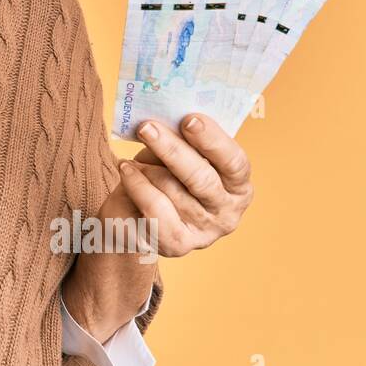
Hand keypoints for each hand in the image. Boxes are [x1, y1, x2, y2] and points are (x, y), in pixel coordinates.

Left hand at [107, 112, 253, 257]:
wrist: (135, 217)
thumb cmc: (164, 176)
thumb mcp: (179, 155)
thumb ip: (183, 141)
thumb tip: (167, 120)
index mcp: (239, 187)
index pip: (235, 162)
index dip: (212, 139)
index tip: (189, 119)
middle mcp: (227, 214)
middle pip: (201, 178)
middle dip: (171, 149)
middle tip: (146, 127)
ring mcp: (204, 234)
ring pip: (172, 191)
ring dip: (147, 169)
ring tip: (131, 157)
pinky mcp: (177, 246)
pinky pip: (153, 209)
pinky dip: (136, 185)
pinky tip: (125, 170)